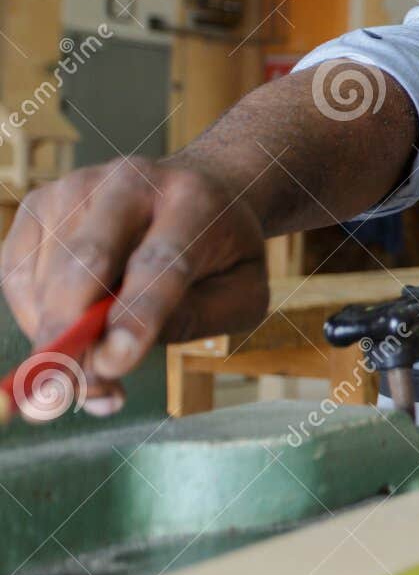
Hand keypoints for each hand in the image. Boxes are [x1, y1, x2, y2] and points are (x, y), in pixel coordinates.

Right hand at [1, 157, 268, 415]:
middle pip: (87, 262)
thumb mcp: (240, 292)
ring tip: (90, 372)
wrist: (199, 191)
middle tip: (70, 390)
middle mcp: (130, 183)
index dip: (135, 316)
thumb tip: (112, 355)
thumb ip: (191, 321)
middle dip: (71, 332)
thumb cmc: (221, 253)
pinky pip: (18, 274)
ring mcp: (76, 188)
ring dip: (54, 336)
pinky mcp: (38, 204)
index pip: (160, 263)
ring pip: (46, 274)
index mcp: (193, 203)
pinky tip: (70, 333)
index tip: (114, 364)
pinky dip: (35, 317)